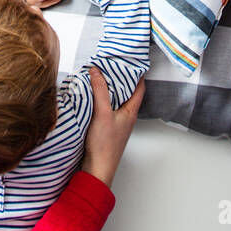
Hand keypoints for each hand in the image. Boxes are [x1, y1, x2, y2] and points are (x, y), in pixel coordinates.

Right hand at [81, 67, 144, 186]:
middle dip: (120, 78)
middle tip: (111, 64)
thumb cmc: (104, 146)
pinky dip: (100, 99)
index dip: (137, 73)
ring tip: (99, 76)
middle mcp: (125, 116)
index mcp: (131, 112)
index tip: (131, 60)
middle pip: (126, 92)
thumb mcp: (102, 113)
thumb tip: (96, 71)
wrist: (97, 169)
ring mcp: (115, 123)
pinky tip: (90, 96)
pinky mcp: (105, 128)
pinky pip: (105, 108)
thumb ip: (100, 91)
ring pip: (115, 100)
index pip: (139, 87)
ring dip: (108, 89)